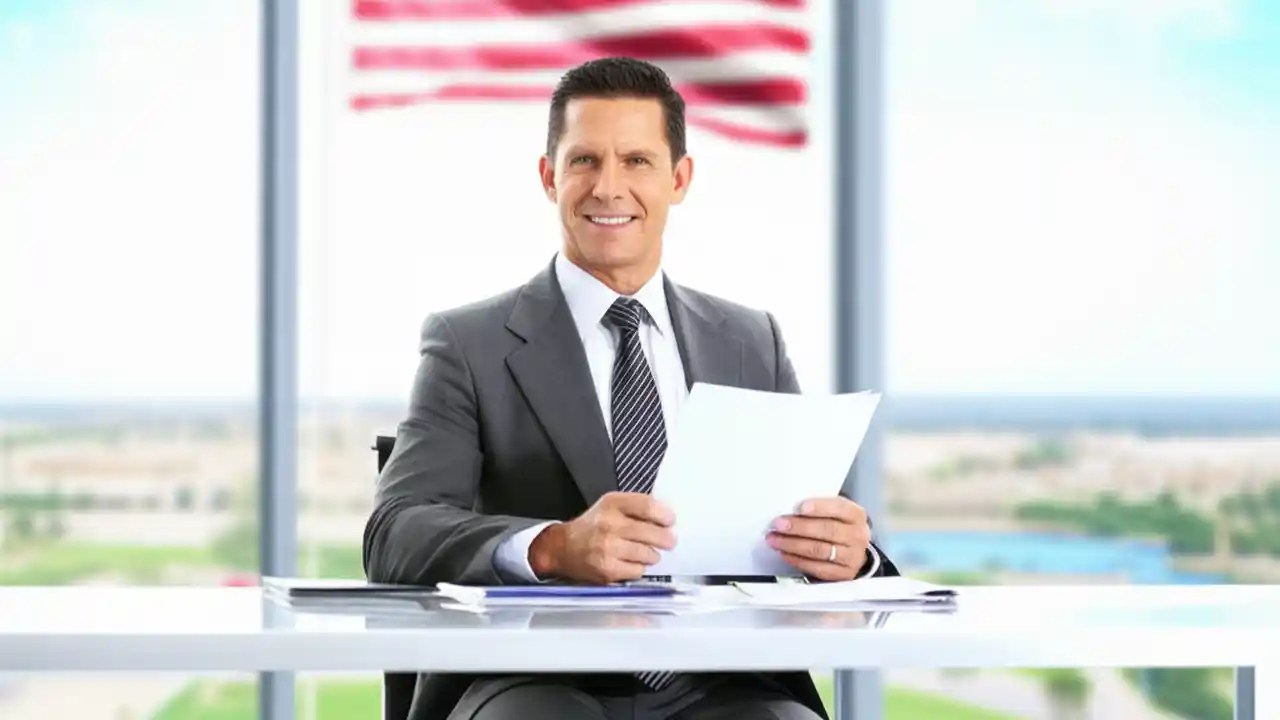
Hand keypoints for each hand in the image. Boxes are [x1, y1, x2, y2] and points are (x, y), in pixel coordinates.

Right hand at [529, 492, 675, 583]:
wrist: (563, 548)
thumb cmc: (592, 526)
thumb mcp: (611, 506)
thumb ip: (636, 507)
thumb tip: (666, 517)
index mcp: (612, 504)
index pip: (648, 506)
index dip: (665, 515)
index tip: (670, 521)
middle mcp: (610, 525)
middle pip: (652, 533)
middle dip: (666, 539)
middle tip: (669, 541)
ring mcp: (608, 549)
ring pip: (648, 554)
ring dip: (652, 555)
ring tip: (646, 552)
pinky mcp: (608, 570)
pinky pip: (638, 571)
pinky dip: (638, 568)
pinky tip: (630, 562)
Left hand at [766, 496, 870, 580]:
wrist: (851, 550)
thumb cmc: (836, 525)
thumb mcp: (834, 512)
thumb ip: (817, 508)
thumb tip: (789, 508)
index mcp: (856, 514)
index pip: (839, 508)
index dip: (819, 507)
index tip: (799, 507)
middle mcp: (858, 536)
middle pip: (827, 530)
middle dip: (800, 527)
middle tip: (779, 524)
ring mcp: (852, 557)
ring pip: (820, 550)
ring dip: (793, 544)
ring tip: (774, 539)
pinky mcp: (842, 575)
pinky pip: (817, 568)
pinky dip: (797, 560)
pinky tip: (784, 553)